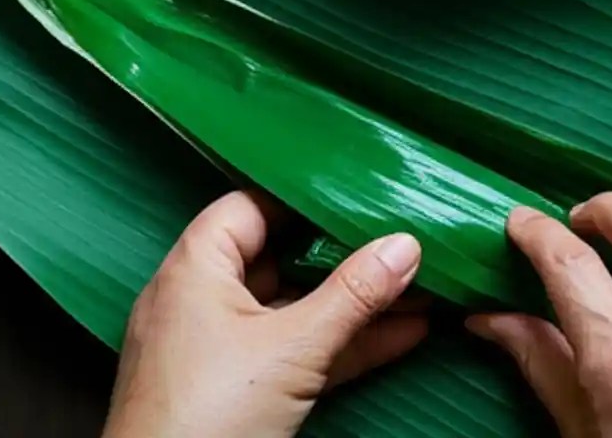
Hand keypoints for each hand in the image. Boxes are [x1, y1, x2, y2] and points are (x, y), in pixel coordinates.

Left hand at [101, 191, 426, 437]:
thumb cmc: (203, 419)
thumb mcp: (294, 347)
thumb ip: (353, 295)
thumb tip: (403, 247)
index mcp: (194, 270)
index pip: (249, 208)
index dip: (303, 200)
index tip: (358, 195)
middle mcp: (198, 301)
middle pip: (280, 260)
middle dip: (345, 258)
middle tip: (399, 243)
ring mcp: (216, 348)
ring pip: (294, 311)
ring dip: (354, 306)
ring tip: (417, 290)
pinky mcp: (235, 390)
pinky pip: (294, 352)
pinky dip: (340, 345)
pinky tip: (399, 336)